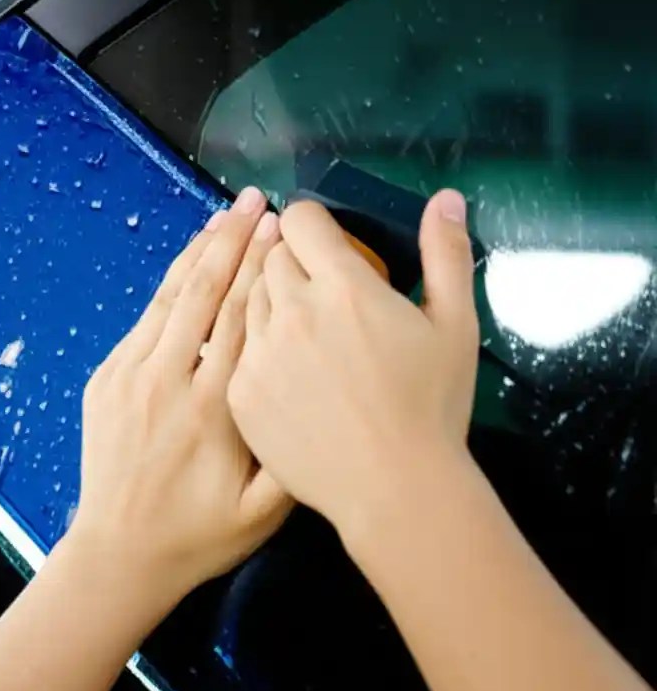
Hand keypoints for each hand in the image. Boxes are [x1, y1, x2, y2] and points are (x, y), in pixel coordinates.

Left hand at [66, 188, 293, 600]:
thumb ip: (296, 456)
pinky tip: (186, 262)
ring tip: (225, 215)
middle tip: (255, 200)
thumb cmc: (200, 536)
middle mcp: (168, 381)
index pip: (241, 319)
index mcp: (212, 408)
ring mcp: (130, 376)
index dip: (262, 267)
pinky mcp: (106, 380)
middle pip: (204, 294)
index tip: (282, 228)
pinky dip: (166, 285)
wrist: (119, 554)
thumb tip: (317, 394)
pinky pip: (143, 320)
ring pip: (169, 299)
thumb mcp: (266, 512)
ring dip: (197, 252)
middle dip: (232, 242)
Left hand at [226, 190, 479, 533]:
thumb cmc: (432, 409)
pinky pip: (233, 351)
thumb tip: (446, 199)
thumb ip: (447, 256)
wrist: (393, 491)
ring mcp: (258, 354)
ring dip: (263, 301)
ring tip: (292, 325)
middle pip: (268, 259)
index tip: (319, 241)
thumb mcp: (456, 328)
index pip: (299, 221)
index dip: (309, 224)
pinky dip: (251, 350)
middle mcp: (291, 312)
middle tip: (311, 285)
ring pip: (244, 302)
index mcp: (343, 287)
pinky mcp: (238, 392)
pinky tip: (277, 370)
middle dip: (286, 261)